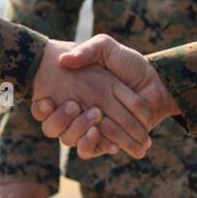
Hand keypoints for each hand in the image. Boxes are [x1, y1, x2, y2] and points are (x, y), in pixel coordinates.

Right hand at [31, 35, 177, 158]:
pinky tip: (100, 131)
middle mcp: (77, 111)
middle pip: (53, 126)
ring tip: (94, 116)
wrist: (155, 82)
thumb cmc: (129, 63)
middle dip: (58, 118)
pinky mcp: (104, 141)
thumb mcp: (105, 47)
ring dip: (77, 129)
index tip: (44, 100)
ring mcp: (90, 127)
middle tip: (73, 105)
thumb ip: (86, 50)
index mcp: (73, 91)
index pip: (45, 105)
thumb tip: (64, 60)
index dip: (40, 107)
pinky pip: (88, 150)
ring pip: (69, 139)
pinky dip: (92, 144)